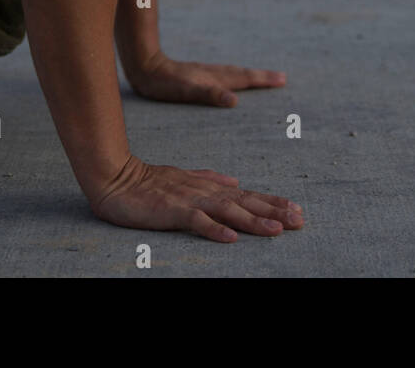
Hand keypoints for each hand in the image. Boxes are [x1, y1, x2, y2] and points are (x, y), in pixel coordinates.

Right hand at [91, 155, 303, 241]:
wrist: (115, 176)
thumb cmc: (147, 181)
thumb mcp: (184, 177)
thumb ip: (209, 178)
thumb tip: (234, 180)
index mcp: (208, 186)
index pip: (247, 194)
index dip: (272, 201)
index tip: (295, 209)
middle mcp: (205, 191)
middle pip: (246, 202)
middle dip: (274, 211)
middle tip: (300, 220)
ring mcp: (189, 199)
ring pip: (228, 210)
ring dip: (254, 220)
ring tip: (277, 230)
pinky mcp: (172, 210)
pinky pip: (197, 221)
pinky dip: (215, 229)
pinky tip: (231, 238)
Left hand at [125, 50, 284, 106]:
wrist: (144, 68)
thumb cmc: (164, 84)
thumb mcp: (186, 91)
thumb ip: (210, 95)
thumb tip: (235, 101)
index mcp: (215, 78)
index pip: (244, 78)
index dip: (263, 80)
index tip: (283, 80)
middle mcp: (213, 73)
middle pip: (243, 74)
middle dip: (262, 77)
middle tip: (282, 78)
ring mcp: (205, 73)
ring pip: (233, 73)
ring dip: (249, 76)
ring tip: (261, 78)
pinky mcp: (196, 75)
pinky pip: (222, 76)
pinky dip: (233, 78)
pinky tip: (228, 82)